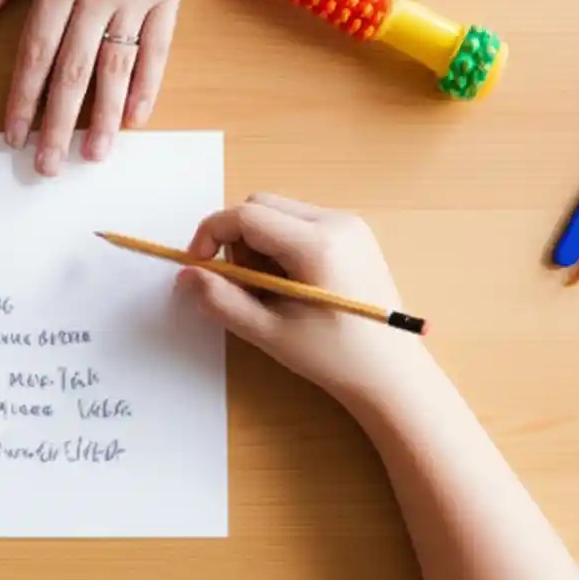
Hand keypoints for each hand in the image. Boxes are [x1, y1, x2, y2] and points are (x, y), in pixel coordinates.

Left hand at [0, 0, 196, 175]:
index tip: (14, 135)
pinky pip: (160, 46)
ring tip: (94, 157)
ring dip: (105, 118)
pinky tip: (138, 117)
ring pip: (118, 67)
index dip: (23, 99)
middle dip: (58, 124)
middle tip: (48, 167)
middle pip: (73, 72)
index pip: (35, 53)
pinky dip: (149, 83)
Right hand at [179, 194, 433, 406]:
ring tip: (271, 291)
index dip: (211, 235)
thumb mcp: (269, 332)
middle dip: (237, 240)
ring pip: (278, 213)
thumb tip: (186, 276)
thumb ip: (222, 300)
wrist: (392, 373)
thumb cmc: (334, 358)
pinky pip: (299, 223)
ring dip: (258, 244)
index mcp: (317, 244)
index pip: (246, 215)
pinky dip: (281, 246)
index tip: (199, 266)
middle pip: (260, 205)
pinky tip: (292, 285)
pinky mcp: (353, 234)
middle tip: (244, 286)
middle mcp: (336, 222)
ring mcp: (349, 226)